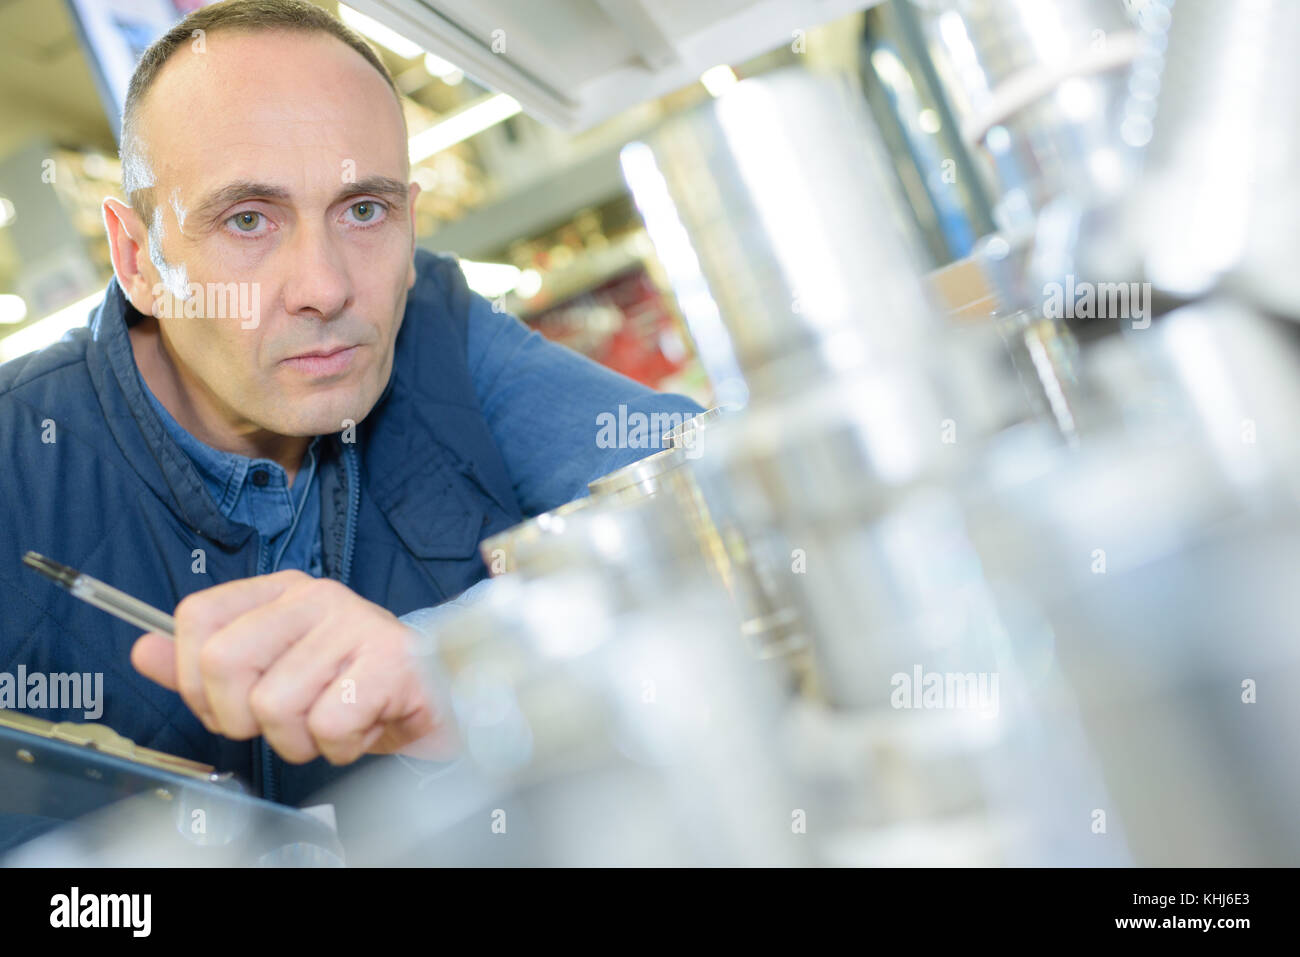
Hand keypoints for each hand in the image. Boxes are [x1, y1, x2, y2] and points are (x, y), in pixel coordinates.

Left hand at [131, 571, 456, 764]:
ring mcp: (357, 624)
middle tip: (282, 722)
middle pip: (224, 661)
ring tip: (331, 722)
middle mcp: (317, 597)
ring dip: (300, 739)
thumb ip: (205, 666)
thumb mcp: (275, 675)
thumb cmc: (355, 689)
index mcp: (282, 592)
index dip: (195, 679)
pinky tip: (363, 725)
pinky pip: (328, 724)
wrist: (442, 699)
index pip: (196, 617)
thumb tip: (142, 649)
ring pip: (275, 705)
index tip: (226, 705)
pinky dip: (341, 745)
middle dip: (242, 718)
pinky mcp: (392, 662)